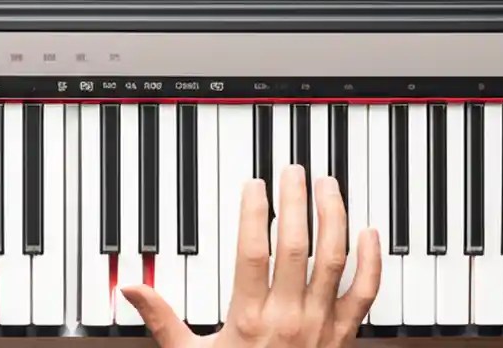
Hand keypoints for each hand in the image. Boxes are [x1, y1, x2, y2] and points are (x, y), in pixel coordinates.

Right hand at [123, 165, 380, 347]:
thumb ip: (162, 320)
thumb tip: (131, 289)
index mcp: (250, 320)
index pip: (253, 252)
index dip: (254, 213)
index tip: (254, 186)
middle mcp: (290, 319)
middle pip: (297, 247)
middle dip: (296, 202)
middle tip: (292, 171)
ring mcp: (321, 326)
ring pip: (335, 261)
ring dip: (333, 218)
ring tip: (328, 186)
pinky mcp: (344, 336)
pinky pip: (365, 293)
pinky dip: (372, 261)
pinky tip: (370, 232)